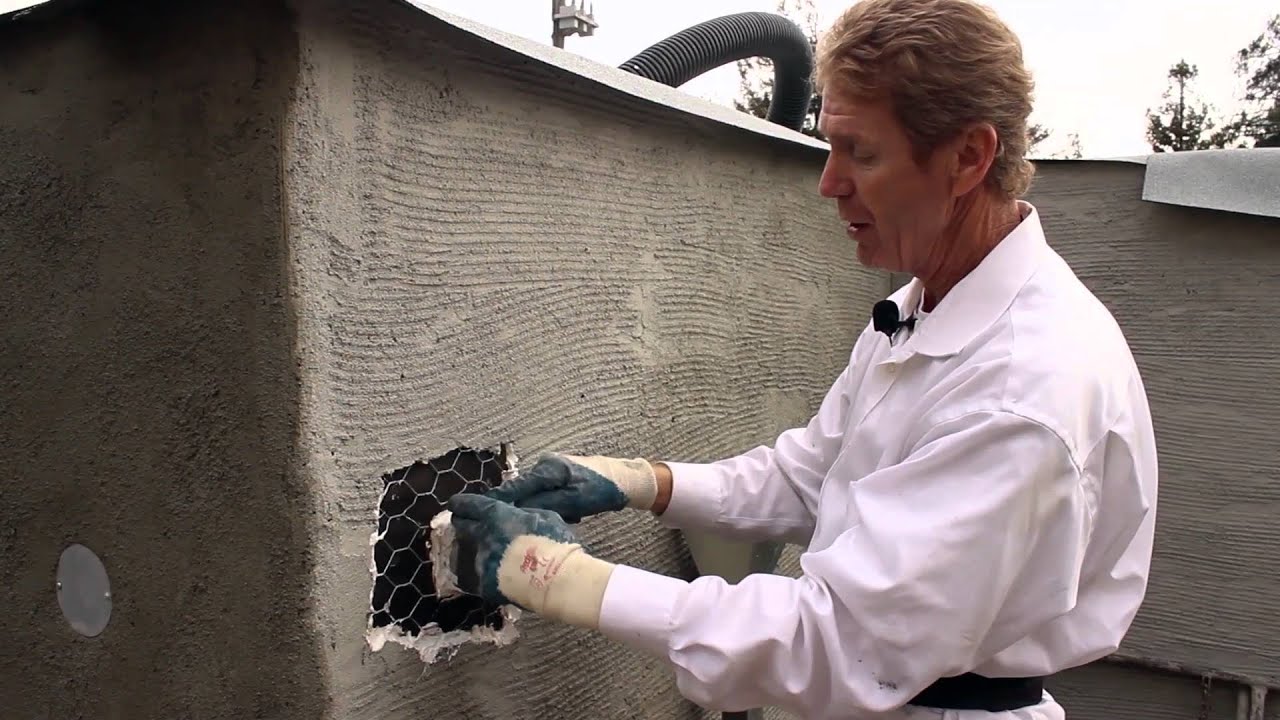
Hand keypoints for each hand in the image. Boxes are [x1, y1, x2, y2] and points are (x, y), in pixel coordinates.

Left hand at [447, 493, 615, 628]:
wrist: (556, 580)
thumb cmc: (555, 543)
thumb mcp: (544, 516)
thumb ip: (523, 514)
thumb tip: (517, 514)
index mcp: (497, 516)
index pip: (469, 505)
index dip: (462, 504)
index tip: (457, 504)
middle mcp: (483, 537)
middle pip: (462, 527)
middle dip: (463, 524)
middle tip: (467, 524)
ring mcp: (481, 562)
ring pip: (469, 553)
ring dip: (477, 550)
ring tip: (488, 554)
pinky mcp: (484, 585)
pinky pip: (478, 577)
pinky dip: (485, 574)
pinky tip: (495, 576)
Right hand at [486, 453, 657, 522]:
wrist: (626, 481)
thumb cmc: (602, 489)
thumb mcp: (574, 501)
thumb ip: (543, 505)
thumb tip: (516, 512)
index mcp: (548, 468)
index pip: (514, 487)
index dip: (494, 500)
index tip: (473, 509)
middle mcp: (546, 465)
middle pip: (521, 491)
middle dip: (517, 509)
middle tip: (508, 526)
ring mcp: (553, 470)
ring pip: (534, 495)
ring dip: (537, 510)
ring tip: (547, 522)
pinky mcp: (560, 477)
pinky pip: (545, 494)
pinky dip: (548, 506)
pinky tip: (561, 516)